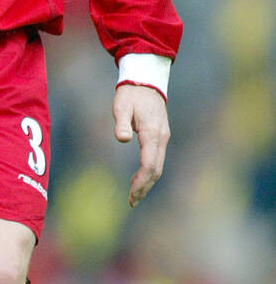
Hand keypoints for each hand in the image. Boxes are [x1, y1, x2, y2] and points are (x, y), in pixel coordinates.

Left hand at [113, 84, 170, 206]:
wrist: (146, 82)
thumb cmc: (131, 94)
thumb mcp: (121, 105)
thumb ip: (121, 122)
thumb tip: (122, 139)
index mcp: (152, 132)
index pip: (149, 163)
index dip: (141, 180)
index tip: (131, 193)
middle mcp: (161, 138)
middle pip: (156, 169)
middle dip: (144, 187)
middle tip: (131, 202)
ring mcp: (163, 138)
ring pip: (158, 166)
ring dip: (147, 183)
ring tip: (135, 197)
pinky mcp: (160, 137)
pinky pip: (157, 160)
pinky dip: (149, 173)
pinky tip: (139, 181)